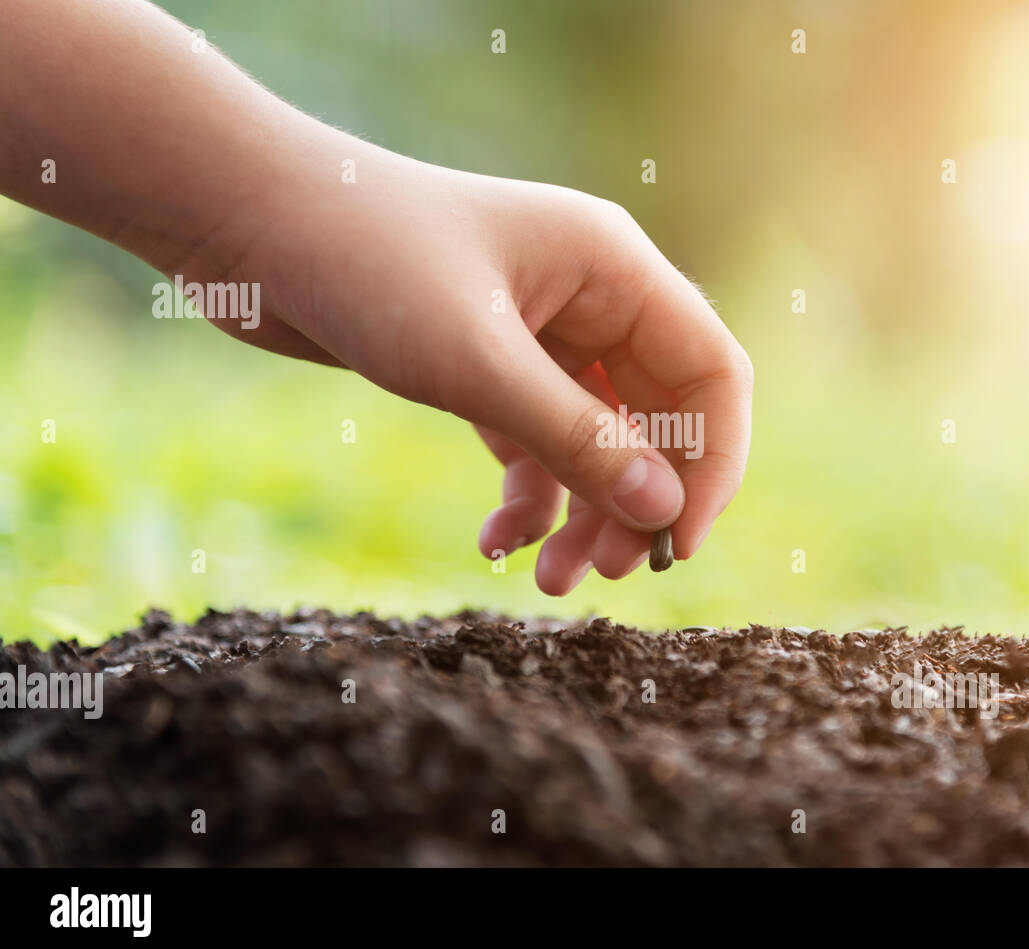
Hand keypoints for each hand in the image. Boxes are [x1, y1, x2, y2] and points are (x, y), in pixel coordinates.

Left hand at [204, 152, 752, 594]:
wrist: (247, 221)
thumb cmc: (364, 261)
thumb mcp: (475, 361)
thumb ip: (575, 438)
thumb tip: (663, 510)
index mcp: (615, 270)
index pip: (710, 375)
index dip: (713, 463)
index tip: (679, 541)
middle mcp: (592, 300)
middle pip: (657, 420)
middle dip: (636, 502)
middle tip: (603, 576)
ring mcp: (542, 335)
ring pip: (598, 443)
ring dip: (584, 514)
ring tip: (549, 580)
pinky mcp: (490, 366)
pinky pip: (537, 446)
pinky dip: (529, 499)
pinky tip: (497, 543)